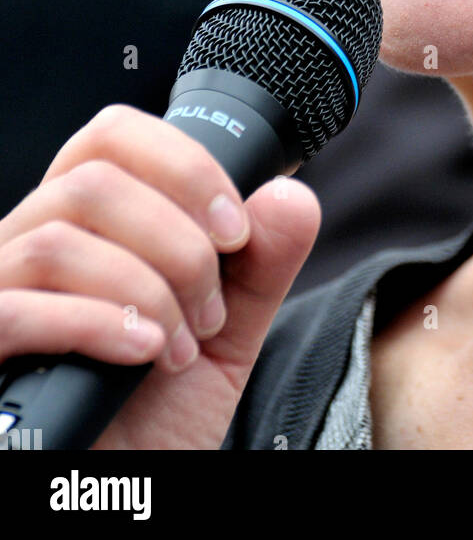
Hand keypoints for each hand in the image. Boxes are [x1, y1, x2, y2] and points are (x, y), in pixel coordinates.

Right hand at [0, 104, 320, 448]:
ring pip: (58, 240)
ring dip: (145, 291)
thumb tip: (290, 195)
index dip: (183, 165)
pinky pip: (16, 309)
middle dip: (177, 243)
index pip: (111, 135)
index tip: (235, 229)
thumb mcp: (225, 336)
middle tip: (212, 310)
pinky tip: (143, 354)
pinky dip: (97, 324)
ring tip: (180, 349)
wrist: (118, 493)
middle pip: (92, 181)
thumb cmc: (155, 414)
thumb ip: (260, 266)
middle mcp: (28, 242)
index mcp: (85, 220)